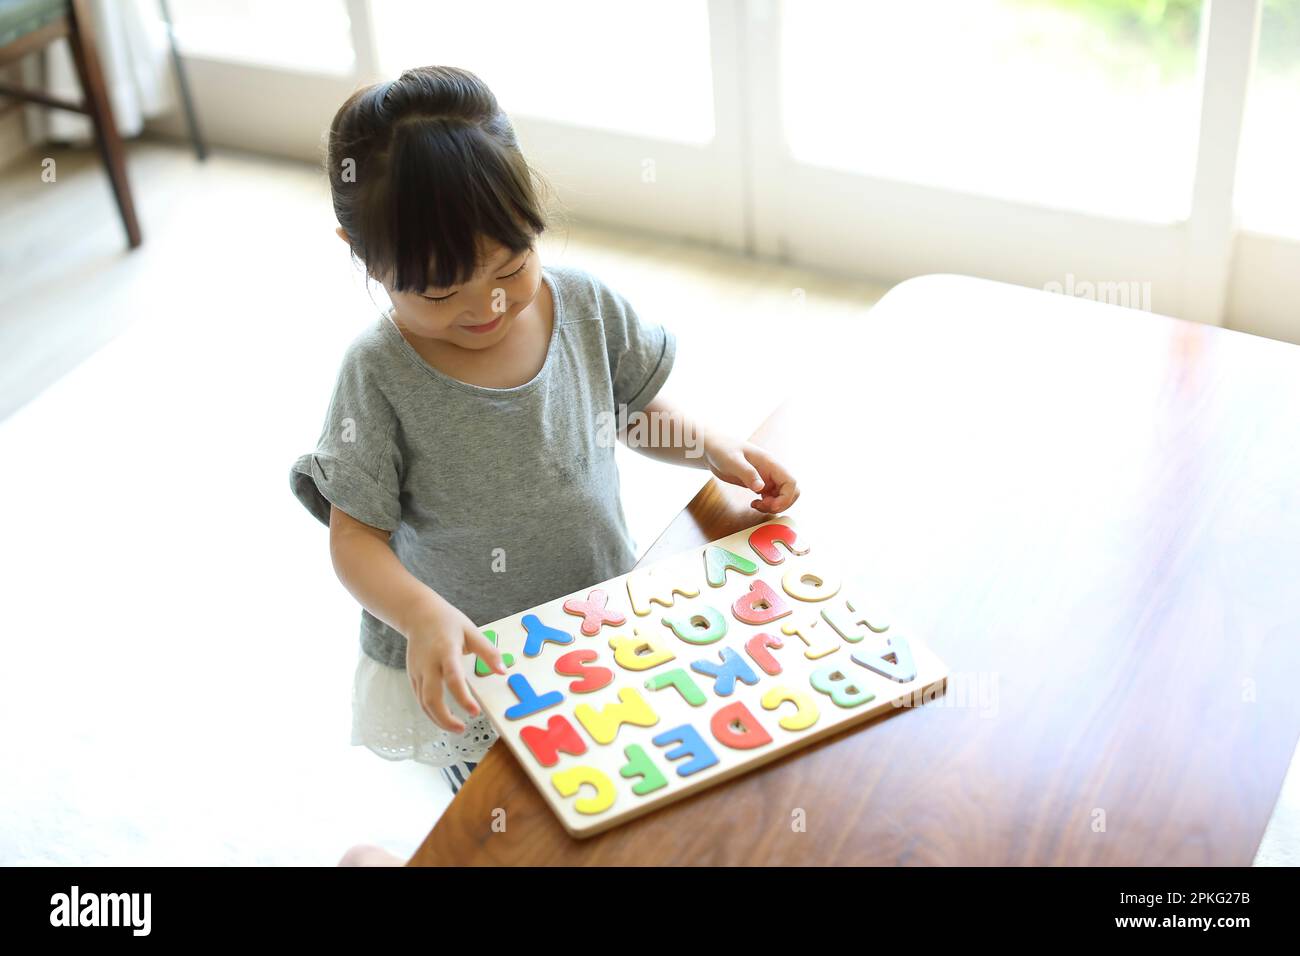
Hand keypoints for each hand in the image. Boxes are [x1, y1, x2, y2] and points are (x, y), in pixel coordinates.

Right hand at [404, 596, 504, 732]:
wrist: (418, 613)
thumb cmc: (447, 622)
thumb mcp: (472, 631)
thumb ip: (488, 652)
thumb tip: (503, 671)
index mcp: (445, 651)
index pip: (453, 678)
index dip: (463, 697)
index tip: (475, 712)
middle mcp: (428, 664)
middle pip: (431, 697)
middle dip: (445, 718)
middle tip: (463, 728)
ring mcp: (417, 671)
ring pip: (423, 702)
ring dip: (438, 719)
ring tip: (457, 727)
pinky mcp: (412, 675)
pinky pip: (419, 698)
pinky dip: (431, 711)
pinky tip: (444, 717)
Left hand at [704, 438, 799, 513]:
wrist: (713, 449)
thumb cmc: (722, 450)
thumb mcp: (732, 461)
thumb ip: (747, 473)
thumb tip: (760, 488)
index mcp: (770, 464)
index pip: (791, 482)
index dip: (786, 497)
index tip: (771, 505)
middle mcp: (772, 472)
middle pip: (791, 491)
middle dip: (782, 504)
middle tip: (763, 505)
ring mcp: (767, 478)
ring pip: (782, 496)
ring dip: (774, 506)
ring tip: (756, 505)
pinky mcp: (760, 484)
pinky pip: (772, 498)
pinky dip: (767, 505)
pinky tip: (754, 504)